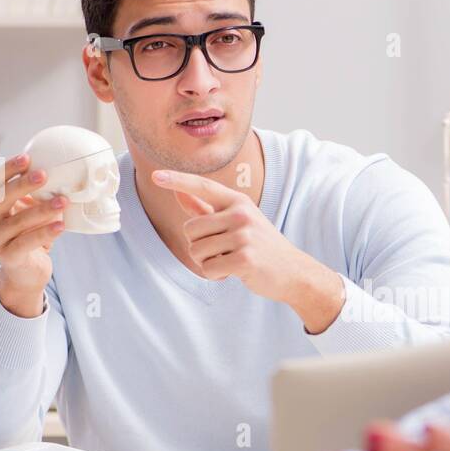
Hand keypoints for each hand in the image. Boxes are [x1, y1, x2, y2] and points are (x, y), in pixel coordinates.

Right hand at [0, 152, 67, 317]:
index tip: (27, 158)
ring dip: (41, 210)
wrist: (27, 271)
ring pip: (16, 222)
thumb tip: (65, 174)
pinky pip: (25, 243)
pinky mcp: (7, 257)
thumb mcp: (32, 211)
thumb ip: (38, 195)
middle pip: (0, 198)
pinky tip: (60, 226)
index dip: (8, 169)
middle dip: (22, 185)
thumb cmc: (30, 234)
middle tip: (44, 175)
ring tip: (63, 201)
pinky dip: (44, 233)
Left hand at [152, 169, 343, 331]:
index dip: (178, 181)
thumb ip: (206, 209)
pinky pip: (208, 268)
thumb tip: (178, 193)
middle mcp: (241, 214)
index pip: (203, 186)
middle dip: (199, 245)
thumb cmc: (261, 246)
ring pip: (197, 251)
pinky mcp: (244, 259)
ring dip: (208, 262)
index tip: (156, 175)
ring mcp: (244, 236)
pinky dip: (216, 275)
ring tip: (230, 261)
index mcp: (238, 202)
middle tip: (224, 251)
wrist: (293, 272)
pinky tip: (234, 272)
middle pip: (190, 229)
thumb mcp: (237, 222)